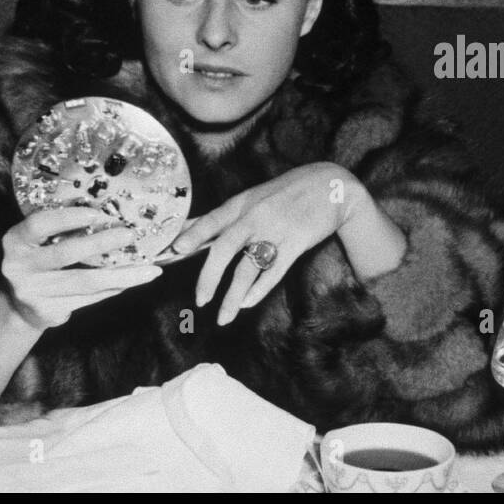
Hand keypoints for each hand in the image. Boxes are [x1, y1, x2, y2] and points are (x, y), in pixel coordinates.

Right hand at [1, 207, 162, 330]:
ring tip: (150, 269)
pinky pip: (89, 298)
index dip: (67, 218)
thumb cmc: (38, 262)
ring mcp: (32, 292)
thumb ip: (62, 231)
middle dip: (101, 243)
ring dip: (122, 275)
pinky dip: (114, 287)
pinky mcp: (48, 312)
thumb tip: (113, 216)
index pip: (38, 225)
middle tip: (130, 235)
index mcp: (15, 241)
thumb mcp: (38, 243)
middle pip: (66, 254)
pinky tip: (133, 280)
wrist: (19, 306)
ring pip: (85, 282)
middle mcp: (18, 267)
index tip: (96, 213)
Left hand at [170, 162, 387, 325]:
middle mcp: (255, 216)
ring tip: (223, 317)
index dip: (191, 236)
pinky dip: (260, 289)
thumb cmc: (286, 192)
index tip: (173, 252)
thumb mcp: (253, 197)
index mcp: (242, 203)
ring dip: (234, 296)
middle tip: (199, 300)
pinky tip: (248, 303)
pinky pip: (275, 271)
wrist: (330, 185)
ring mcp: (276, 230)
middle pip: (224, 249)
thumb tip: (186, 229)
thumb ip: (224, 215)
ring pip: (248, 267)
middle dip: (209, 277)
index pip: (210, 221)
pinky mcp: (296, 243)